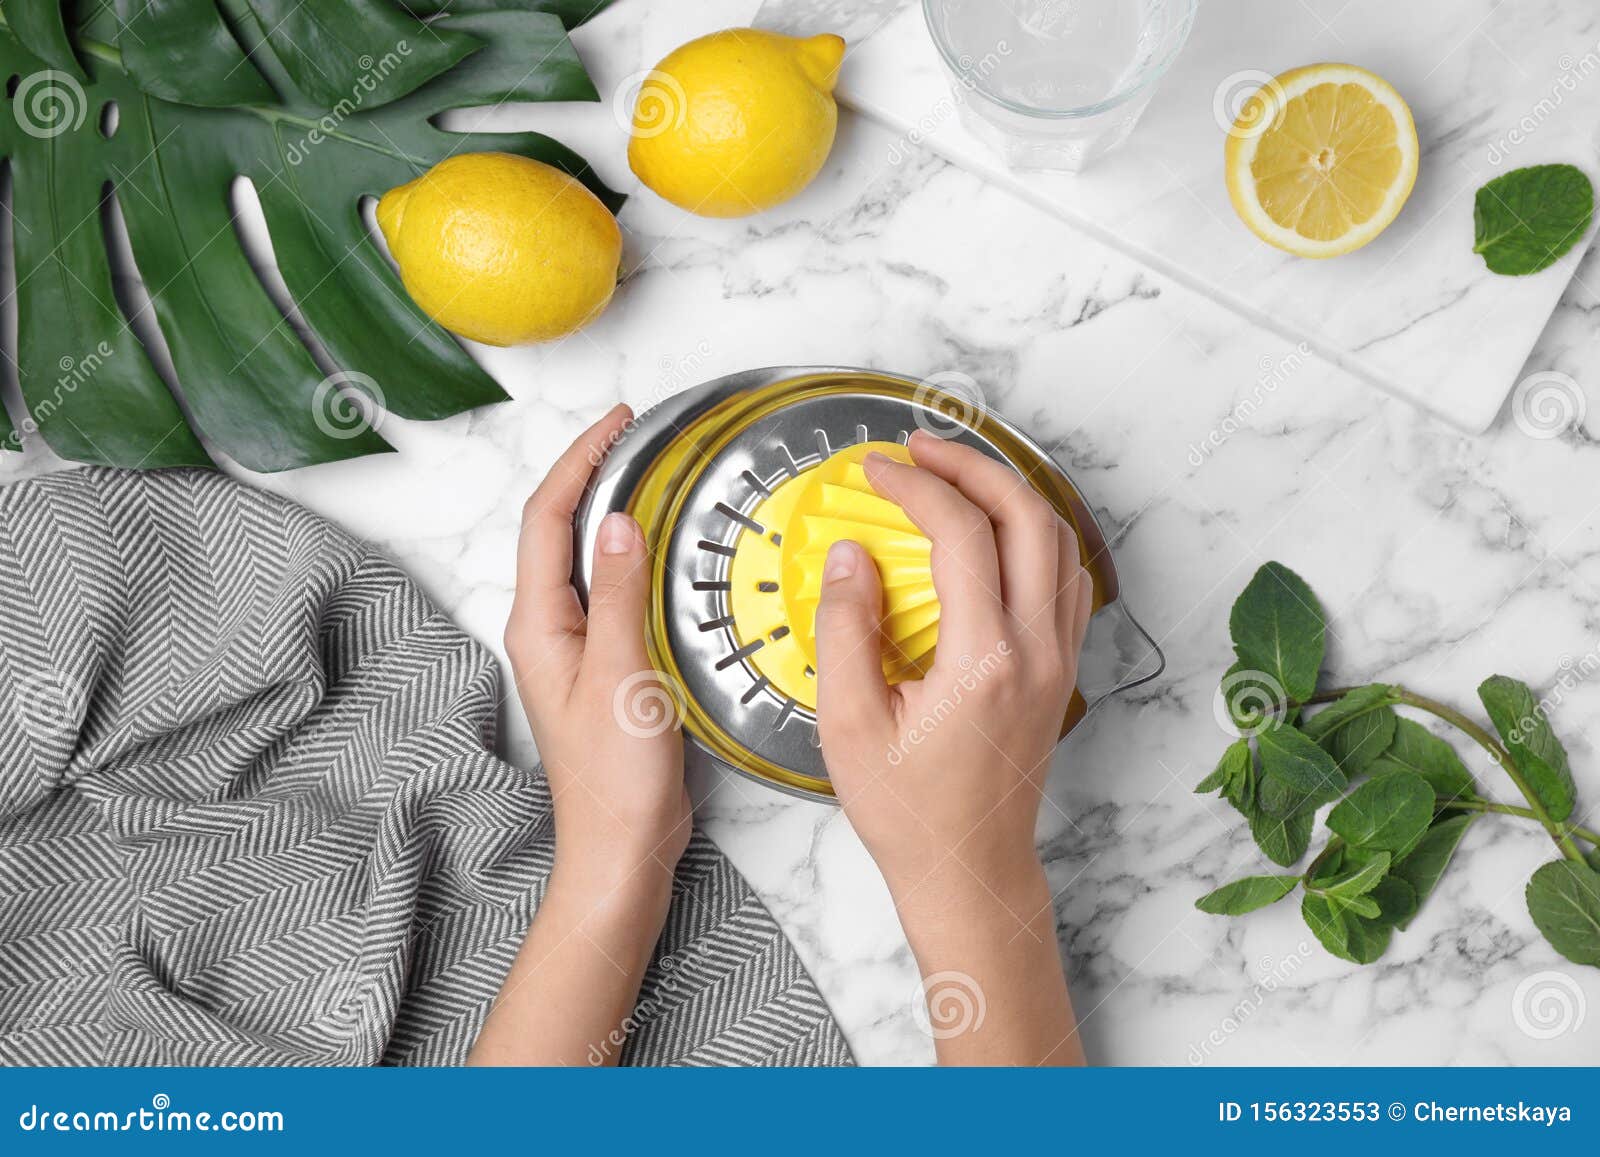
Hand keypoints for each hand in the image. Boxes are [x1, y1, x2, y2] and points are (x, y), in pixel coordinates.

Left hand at [504, 404, 691, 902]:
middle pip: (557, 528)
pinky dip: (628, 553)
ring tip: (647, 472)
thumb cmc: (615, 778)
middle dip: (590, 473)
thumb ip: (619, 594)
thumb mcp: (622, 673)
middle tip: (634, 435)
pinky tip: (658, 549)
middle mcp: (546, 628)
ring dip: (609, 509)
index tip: (616, 424)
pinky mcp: (600, 664)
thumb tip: (619, 521)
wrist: (620, 846)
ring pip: (582, 556)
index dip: (579, 461)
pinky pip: (607, 588)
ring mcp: (572, 646)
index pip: (548, 517)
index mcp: (539, 623)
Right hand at [813, 428, 1091, 1063]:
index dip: (918, 487)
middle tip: (921, 447)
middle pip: (1028, 517)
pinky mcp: (1061, 670)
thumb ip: (848, 630)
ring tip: (954, 474)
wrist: (969, 868)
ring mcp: (1058, 659)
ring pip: (1057, 541)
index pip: (962, 536)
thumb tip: (853, 555)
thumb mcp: (850, 725)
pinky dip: (1032, 534)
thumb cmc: (911, 813)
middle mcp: (1035, 652)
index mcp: (982, 662)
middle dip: (973, 466)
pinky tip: (992, 531)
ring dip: (1008, 493)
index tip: (878, 470)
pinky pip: (1063, 577)